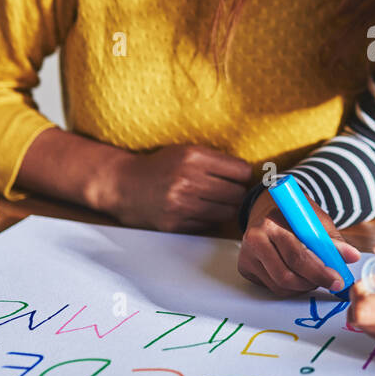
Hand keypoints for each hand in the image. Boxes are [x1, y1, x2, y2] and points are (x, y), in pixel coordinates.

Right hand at [102, 144, 251, 232]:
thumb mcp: (185, 151)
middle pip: (237, 193)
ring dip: (226, 207)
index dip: (242, 174)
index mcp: (193, 157)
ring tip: (215, 200)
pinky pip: (210, 224)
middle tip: (227, 190)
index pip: (241, 171)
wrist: (124, 185)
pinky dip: (209, 218)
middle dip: (236, 192)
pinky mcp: (176, 223)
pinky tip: (199, 209)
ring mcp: (181, 204)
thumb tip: (250, 174)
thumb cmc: (159, 166)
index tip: (237, 176)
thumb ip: (215, 160)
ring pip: (227, 211)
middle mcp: (188, 180)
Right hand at [238, 188, 360, 296]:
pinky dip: (292, 287)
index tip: (338, 280)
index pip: (297, 255)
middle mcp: (255, 239)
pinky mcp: (246, 268)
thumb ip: (332, 240)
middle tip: (333, 282)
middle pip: (286, 275)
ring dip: (304, 286)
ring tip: (316, 275)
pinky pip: (273, 287)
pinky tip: (300, 275)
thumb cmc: (294, 215)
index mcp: (272, 224)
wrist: (268, 209)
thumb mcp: (315, 220)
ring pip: (280, 285)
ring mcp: (247, 256)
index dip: (319, 271)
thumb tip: (352, 257)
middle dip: (314, 282)